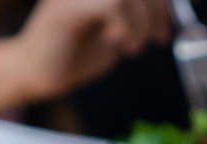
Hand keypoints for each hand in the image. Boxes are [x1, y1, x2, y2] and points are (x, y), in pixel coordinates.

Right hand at [14, 0, 170, 99]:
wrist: (35, 74)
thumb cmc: (75, 54)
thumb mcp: (121, 31)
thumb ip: (142, 16)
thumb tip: (171, 9)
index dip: (164, 4)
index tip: (166, 30)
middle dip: (158, 10)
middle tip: (156, 39)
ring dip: (141, 23)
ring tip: (131, 47)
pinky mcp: (66, 7)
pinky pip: (112, 3)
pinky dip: (124, 26)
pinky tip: (114, 42)